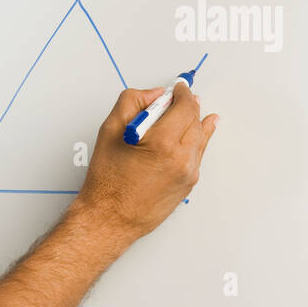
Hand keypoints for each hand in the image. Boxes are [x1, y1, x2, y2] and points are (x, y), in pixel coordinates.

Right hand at [74, 81, 218, 240]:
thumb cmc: (107, 182)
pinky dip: (195, 142)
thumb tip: (154, 94)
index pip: (184, 107)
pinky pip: (197, 155)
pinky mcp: (188, 184)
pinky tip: (198, 134)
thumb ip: (132, 103)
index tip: (178, 88)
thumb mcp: (109, 131)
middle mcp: (182, 159)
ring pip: (200, 138)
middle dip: (188, 106)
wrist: (110, 218)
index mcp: (164, 144)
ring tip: (197, 111)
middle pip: (196, 120)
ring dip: (196, 122)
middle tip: (180, 98)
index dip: (182, 93)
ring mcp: (188, 173)